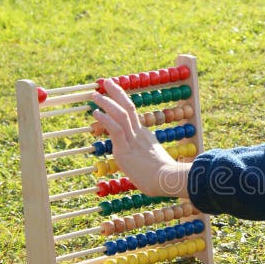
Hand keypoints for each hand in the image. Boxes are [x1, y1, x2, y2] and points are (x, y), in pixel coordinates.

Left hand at [91, 79, 189, 197]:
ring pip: (120, 115)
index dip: (123, 104)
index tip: (115, 95)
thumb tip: (146, 173)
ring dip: (107, 102)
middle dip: (117, 93)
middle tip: (107, 82)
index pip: (132, 117)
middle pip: (128, 108)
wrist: (169, 180)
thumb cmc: (166, 179)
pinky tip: (96, 113)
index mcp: (146, 137)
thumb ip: (148, 165)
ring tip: (95, 95)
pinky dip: (105, 119)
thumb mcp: (156, 167)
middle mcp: (140, 134)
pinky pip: (115, 129)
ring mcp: (133, 141)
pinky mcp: (126, 149)